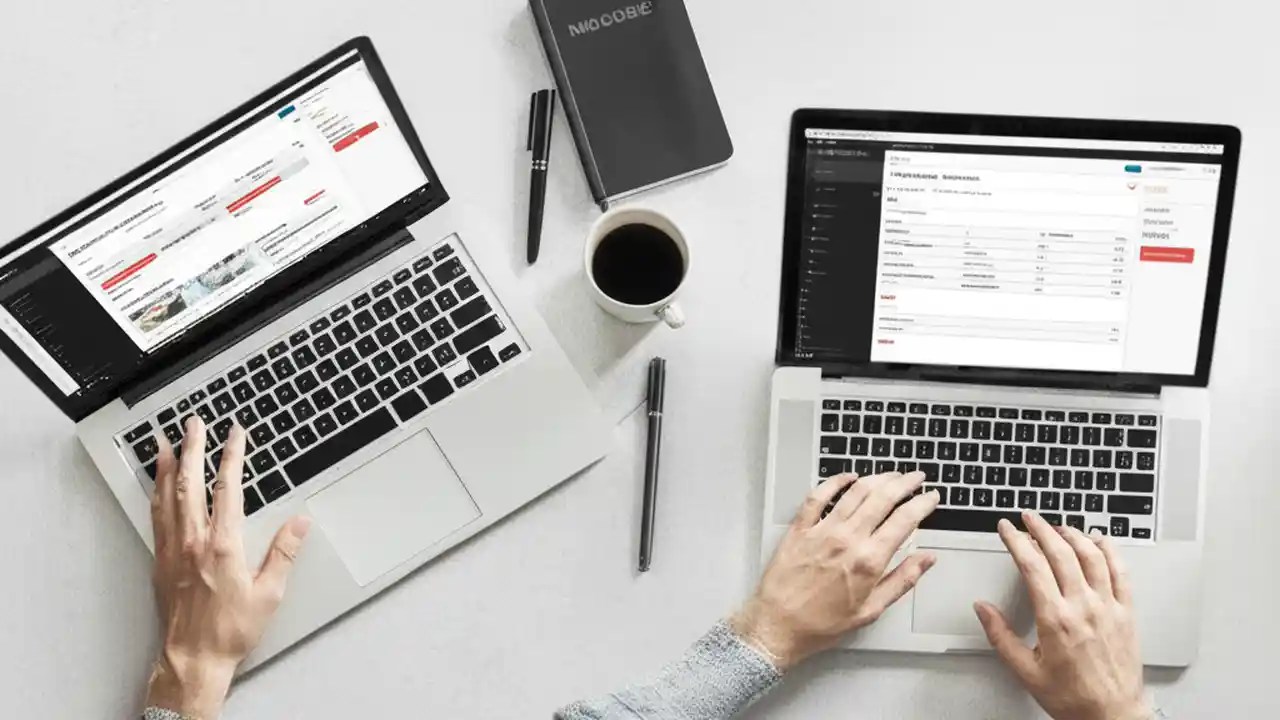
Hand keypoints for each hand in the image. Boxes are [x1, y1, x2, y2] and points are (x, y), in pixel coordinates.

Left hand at [145, 417, 310, 718]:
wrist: (193, 657)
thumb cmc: (230, 630)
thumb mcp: (270, 592)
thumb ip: (284, 552)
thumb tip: (300, 523)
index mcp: (224, 545)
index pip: (228, 489)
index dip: (231, 456)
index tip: (235, 435)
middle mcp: (194, 542)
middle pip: (191, 483)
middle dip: (194, 448)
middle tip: (194, 423)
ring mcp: (174, 549)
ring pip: (168, 496)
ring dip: (169, 465)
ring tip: (168, 441)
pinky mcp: (161, 561)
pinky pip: (156, 517)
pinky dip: (157, 493)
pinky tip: (158, 483)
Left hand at [730, 472, 939, 669]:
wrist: (778, 624)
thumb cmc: (822, 623)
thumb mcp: (871, 610)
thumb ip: (902, 580)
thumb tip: (926, 560)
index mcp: (869, 560)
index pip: (904, 520)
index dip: (923, 503)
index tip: (931, 496)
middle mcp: (847, 539)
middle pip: (883, 497)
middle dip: (904, 483)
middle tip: (916, 477)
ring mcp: (822, 530)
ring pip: (855, 491)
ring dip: (877, 478)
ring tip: (890, 475)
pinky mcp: (800, 527)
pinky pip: (819, 495)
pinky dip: (836, 481)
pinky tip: (848, 477)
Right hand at [976, 512, 1149, 719]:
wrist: (1113, 716)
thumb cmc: (1073, 699)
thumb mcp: (1025, 671)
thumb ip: (1000, 636)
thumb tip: (982, 609)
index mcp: (1055, 620)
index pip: (1032, 566)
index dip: (1017, 541)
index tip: (1007, 529)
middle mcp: (1084, 608)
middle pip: (1061, 553)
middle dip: (1041, 528)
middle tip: (1029, 518)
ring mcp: (1109, 608)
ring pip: (1092, 556)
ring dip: (1073, 534)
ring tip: (1059, 526)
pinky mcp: (1127, 613)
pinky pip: (1121, 572)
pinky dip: (1110, 551)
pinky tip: (1100, 541)